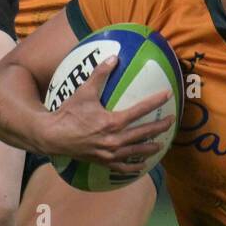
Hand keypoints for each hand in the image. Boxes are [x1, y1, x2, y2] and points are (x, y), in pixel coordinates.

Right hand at [44, 55, 174, 175]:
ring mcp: (110, 153)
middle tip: (171, 121)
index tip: (168, 95)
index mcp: (113, 122)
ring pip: (137, 151)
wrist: (54, 136)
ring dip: (151, 147)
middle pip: (144, 133)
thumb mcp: (84, 91)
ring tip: (161, 144)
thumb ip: (100, 74)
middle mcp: (115, 139)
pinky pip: (123, 167)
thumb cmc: (69, 113)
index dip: (155, 101)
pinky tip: (142, 166)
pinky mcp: (104, 162)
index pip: (140, 110)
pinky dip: (134, 167)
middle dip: (159, 126)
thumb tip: (113, 57)